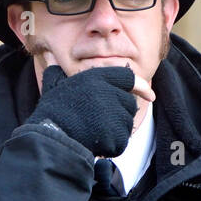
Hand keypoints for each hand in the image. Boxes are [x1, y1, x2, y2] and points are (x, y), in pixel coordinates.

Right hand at [26, 63, 142, 158]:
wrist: (51, 138)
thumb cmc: (52, 112)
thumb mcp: (53, 85)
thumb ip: (56, 69)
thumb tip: (50, 56)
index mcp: (97, 77)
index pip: (129, 78)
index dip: (141, 87)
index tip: (150, 96)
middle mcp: (109, 92)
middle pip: (128, 103)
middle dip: (118, 112)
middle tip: (98, 120)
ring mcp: (114, 113)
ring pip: (126, 122)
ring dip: (115, 129)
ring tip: (93, 130)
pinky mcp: (116, 133)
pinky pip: (122, 139)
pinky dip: (112, 144)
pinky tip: (96, 143)